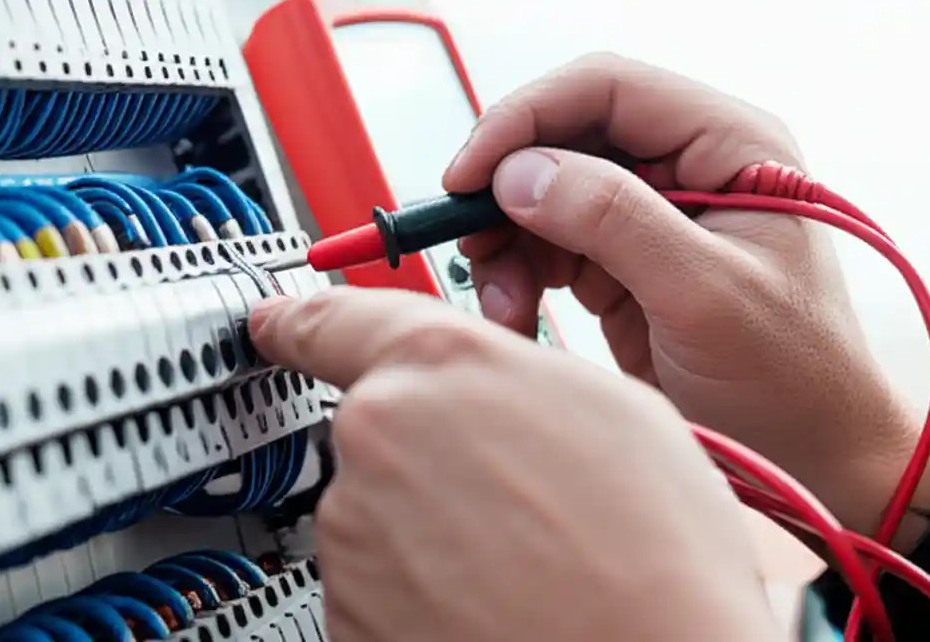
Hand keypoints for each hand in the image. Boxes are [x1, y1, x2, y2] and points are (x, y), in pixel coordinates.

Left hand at [250, 288, 782, 641]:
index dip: (298, 320)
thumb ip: (507, 375)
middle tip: (513, 493)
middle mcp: (377, 437)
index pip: (335, 319)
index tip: (273, 324)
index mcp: (438, 366)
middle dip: (430, 452)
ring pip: (376, 510)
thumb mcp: (609, 407)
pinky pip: (373, 582)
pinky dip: (415, 592)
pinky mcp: (345, 611)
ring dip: (426, 528)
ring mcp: (353, 531)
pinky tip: (485, 600)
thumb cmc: (656, 560)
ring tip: (516, 559)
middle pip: (379, 429)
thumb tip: (485, 389)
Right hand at [445, 52, 929, 546]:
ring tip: (505, 305)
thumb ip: (615, 220)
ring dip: (506, 245)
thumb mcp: (704, 294)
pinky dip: (518, 278)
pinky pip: (545, 247)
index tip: (468, 173)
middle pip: (563, 138)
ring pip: (542, 194)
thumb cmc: (791, 377)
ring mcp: (650, 215)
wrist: (811, 460)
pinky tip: (517, 317)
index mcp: (728, 144)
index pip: (606, 89)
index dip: (525, 117)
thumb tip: (520, 171)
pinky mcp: (621, 263)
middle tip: (470, 244)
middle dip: (508, 191)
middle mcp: (685, 165)